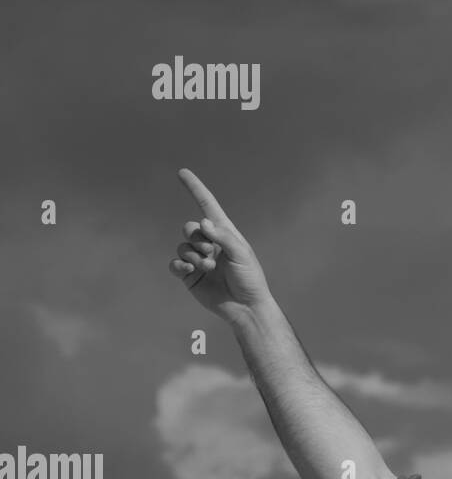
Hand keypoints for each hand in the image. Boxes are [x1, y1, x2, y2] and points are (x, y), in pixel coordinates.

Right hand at [169, 168, 273, 322]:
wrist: (244, 306)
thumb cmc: (249, 278)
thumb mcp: (241, 254)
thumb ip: (222, 237)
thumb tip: (203, 222)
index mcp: (225, 233)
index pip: (207, 205)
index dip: (195, 188)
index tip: (182, 172)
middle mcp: (210, 243)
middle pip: (190, 227)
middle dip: (197, 239)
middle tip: (211, 253)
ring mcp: (198, 258)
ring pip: (183, 246)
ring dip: (194, 256)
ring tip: (209, 268)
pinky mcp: (189, 275)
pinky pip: (175, 263)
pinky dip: (180, 265)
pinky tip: (190, 271)